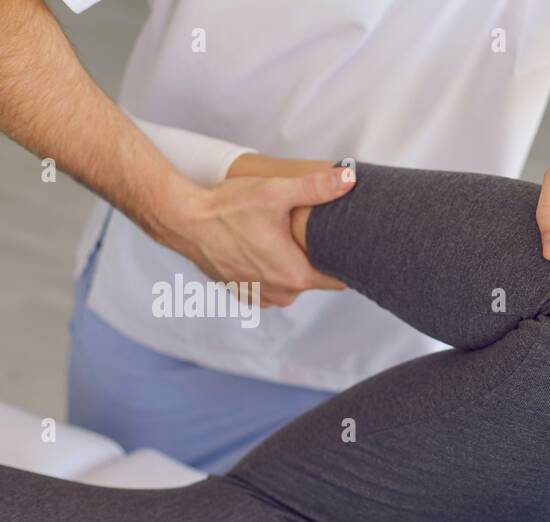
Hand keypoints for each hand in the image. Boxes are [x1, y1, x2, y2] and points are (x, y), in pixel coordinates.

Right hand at [163, 160, 354, 307]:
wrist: (183, 219)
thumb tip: (349, 179)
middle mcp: (280, 293)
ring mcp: (261, 296)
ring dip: (292, 267)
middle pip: (315, 280)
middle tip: (312, 235)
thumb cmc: (227, 208)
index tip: (346, 246)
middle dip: (317, 261)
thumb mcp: (275, 192)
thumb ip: (316, 188)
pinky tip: (265, 251)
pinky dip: (271, 273)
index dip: (345, 262)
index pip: (339, 280)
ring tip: (285, 242)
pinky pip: (270, 287)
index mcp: (295, 275)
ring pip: (292, 284)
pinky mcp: (244, 294)